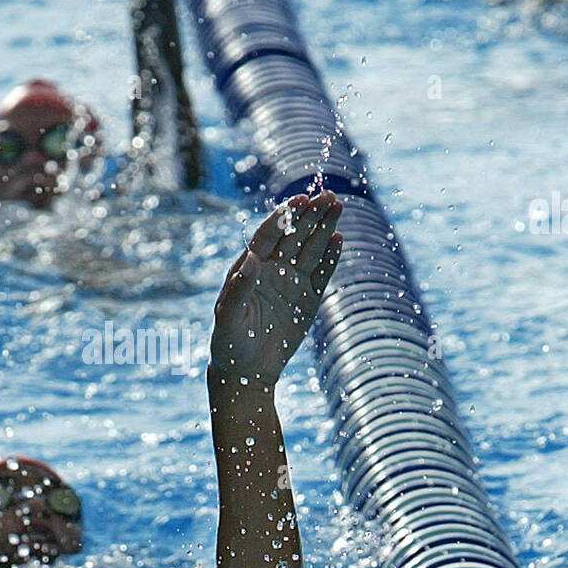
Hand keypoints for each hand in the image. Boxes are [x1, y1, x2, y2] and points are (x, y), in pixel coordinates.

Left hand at [210, 192, 341, 386]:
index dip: (283, 218)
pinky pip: (321, 275)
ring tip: (337, 206)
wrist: (246, 371)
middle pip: (293, 237)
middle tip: (327, 196)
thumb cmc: (229, 343)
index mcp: (249, 268)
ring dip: (324, 229)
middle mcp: (271, 270)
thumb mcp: (228, 317)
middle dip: (309, 216)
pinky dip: (330, 259)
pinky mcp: (307, 300)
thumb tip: (251, 260)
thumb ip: (239, 288)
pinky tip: (339, 240)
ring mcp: (291, 283)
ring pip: (310, 250)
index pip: (268, 236)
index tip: (298, 201)